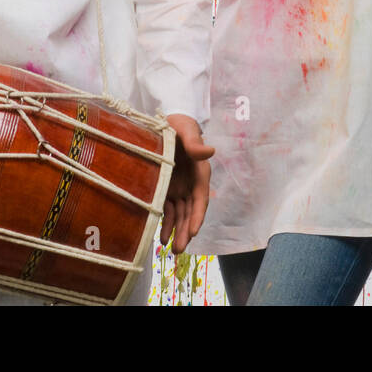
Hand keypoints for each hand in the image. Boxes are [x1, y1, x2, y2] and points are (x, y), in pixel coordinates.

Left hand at [159, 113, 213, 254]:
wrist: (166, 121)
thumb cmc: (180, 125)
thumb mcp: (187, 131)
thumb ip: (195, 143)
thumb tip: (210, 150)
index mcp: (200, 172)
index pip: (200, 199)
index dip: (197, 216)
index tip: (193, 231)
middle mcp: (191, 184)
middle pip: (190, 212)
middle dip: (186, 231)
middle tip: (179, 249)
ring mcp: (179, 188)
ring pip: (179, 215)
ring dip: (176, 232)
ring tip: (171, 249)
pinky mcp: (166, 188)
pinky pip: (167, 210)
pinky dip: (165, 223)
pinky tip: (160, 237)